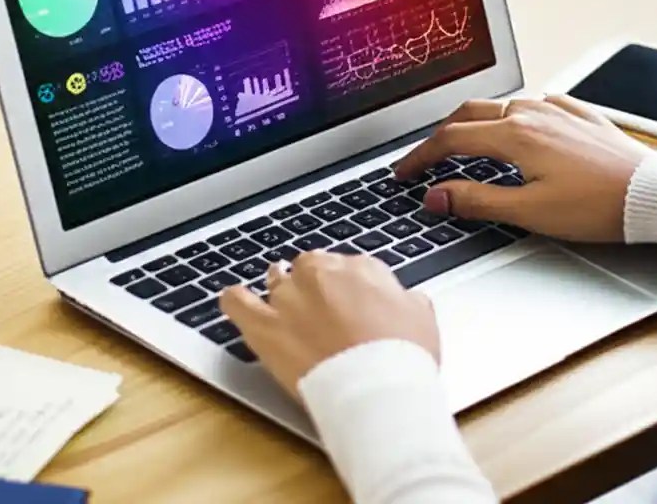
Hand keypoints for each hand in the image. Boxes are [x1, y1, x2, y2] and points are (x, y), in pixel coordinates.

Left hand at [219, 252, 439, 398]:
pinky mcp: (264, 328)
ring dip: (280, 291)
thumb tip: (403, 300)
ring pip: (275, 282)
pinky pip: (237, 302)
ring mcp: (288, 299)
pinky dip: (235, 299)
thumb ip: (405, 300)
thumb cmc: (402, 357)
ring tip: (284, 305)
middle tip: (323, 312)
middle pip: (309, 269)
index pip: (347, 266)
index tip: (351, 303)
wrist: (376, 390)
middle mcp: (320, 275)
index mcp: (360, 268)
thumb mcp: (421, 317)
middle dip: (314, 286)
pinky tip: (235, 299)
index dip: (348, 287)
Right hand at [394, 95, 653, 242]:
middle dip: (442, 134)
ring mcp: (559, 111)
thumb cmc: (597, 207)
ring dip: (479, 123)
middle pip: (471, 114)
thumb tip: (437, 196)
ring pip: (504, 106)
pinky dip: (517, 116)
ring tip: (471, 145)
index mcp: (515, 135)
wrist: (654, 196)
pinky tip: (523, 128)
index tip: (405, 173)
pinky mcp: (582, 116)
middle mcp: (533, 114)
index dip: (420, 157)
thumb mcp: (529, 213)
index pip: (451, 140)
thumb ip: (477, 201)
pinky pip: (539, 106)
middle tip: (427, 157)